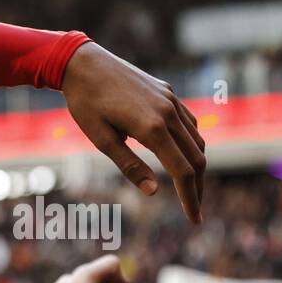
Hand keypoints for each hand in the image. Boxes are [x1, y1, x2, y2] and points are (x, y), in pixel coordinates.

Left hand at [61, 41, 207, 222]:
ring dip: (197, 165)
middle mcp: (168, 113)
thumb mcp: (101, 139)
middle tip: (195, 209)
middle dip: (198, 187)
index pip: (183, 172)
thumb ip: (130, 166)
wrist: (83, 62)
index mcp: (152, 128)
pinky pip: (188, 122)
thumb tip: (154, 192)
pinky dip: (191, 142)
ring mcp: (170, 100)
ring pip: (197, 139)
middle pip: (197, 158)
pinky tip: (182, 153)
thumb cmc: (86, 102)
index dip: (190, 198)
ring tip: (190, 186)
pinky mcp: (168, 91)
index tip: (194, 220)